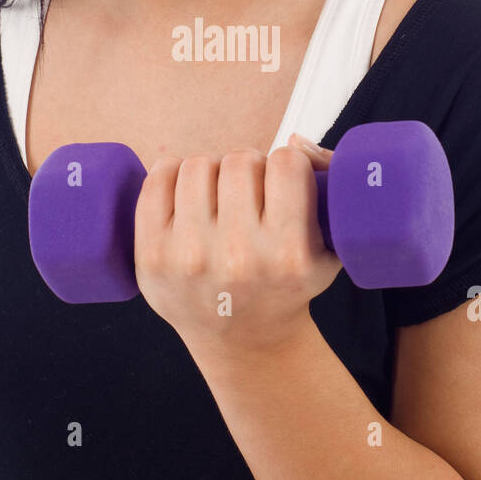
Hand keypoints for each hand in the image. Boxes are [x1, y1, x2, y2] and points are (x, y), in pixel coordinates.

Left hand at [134, 134, 339, 360]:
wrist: (243, 339)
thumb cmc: (288, 283)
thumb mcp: (328, 249)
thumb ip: (328, 188)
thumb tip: (297, 140)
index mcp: (288, 254)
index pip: (286, 164)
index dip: (286, 164)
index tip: (282, 180)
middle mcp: (237, 257)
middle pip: (240, 161)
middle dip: (248, 167)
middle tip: (249, 188)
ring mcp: (189, 257)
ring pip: (198, 165)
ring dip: (211, 170)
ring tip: (219, 192)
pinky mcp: (152, 256)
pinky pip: (157, 180)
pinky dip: (171, 173)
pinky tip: (186, 189)